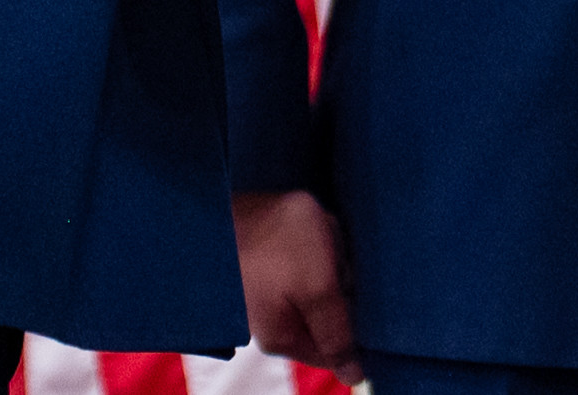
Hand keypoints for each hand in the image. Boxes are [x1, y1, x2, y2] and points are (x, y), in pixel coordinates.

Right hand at [230, 189, 359, 381]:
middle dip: (337, 280)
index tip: (354, 287)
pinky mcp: (264, 267)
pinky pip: (302, 262)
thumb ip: (336, 333)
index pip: (338, 347)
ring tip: (313, 234)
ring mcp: (266, 295)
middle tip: (328, 253)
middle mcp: (273, 324)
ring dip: (326, 255)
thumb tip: (353, 376)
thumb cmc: (273, 242)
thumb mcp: (317, 287)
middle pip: (329, 313)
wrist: (220, 200)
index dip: (357, 322)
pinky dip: (311, 242)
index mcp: (285, 339)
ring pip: (318, 283)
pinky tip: (302, 226)